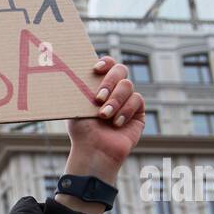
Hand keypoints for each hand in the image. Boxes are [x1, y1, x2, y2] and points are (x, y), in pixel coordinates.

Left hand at [65, 56, 145, 182]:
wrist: (95, 151)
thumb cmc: (82, 131)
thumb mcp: (76, 106)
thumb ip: (81, 87)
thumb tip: (75, 68)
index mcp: (98, 85)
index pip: (107, 65)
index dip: (105, 62)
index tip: (96, 69)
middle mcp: (114, 90)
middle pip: (120, 70)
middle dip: (109, 82)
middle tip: (98, 98)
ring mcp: (127, 100)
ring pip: (128, 85)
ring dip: (115, 100)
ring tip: (104, 116)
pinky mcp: (138, 111)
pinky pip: (136, 100)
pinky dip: (125, 110)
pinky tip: (116, 123)